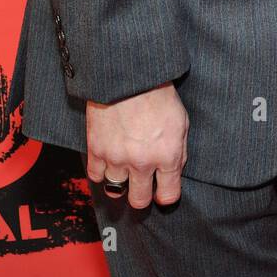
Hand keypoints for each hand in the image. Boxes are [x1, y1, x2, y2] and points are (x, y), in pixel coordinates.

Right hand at [85, 81, 188, 208]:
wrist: (130, 76)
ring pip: (115, 190)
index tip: (163, 192)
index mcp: (167, 155)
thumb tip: (173, 170)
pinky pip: (95, 176)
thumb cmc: (158, 93)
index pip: (168, 195)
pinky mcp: (96, 149)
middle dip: (142, 195)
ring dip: (120, 183)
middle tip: (142, 186)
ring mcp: (117, 158)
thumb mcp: (181, 121)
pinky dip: (101, 172)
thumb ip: (179, 150)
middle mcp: (142, 162)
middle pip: (139, 200)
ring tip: (124, 171)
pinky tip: (108, 163)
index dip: (166, 196)